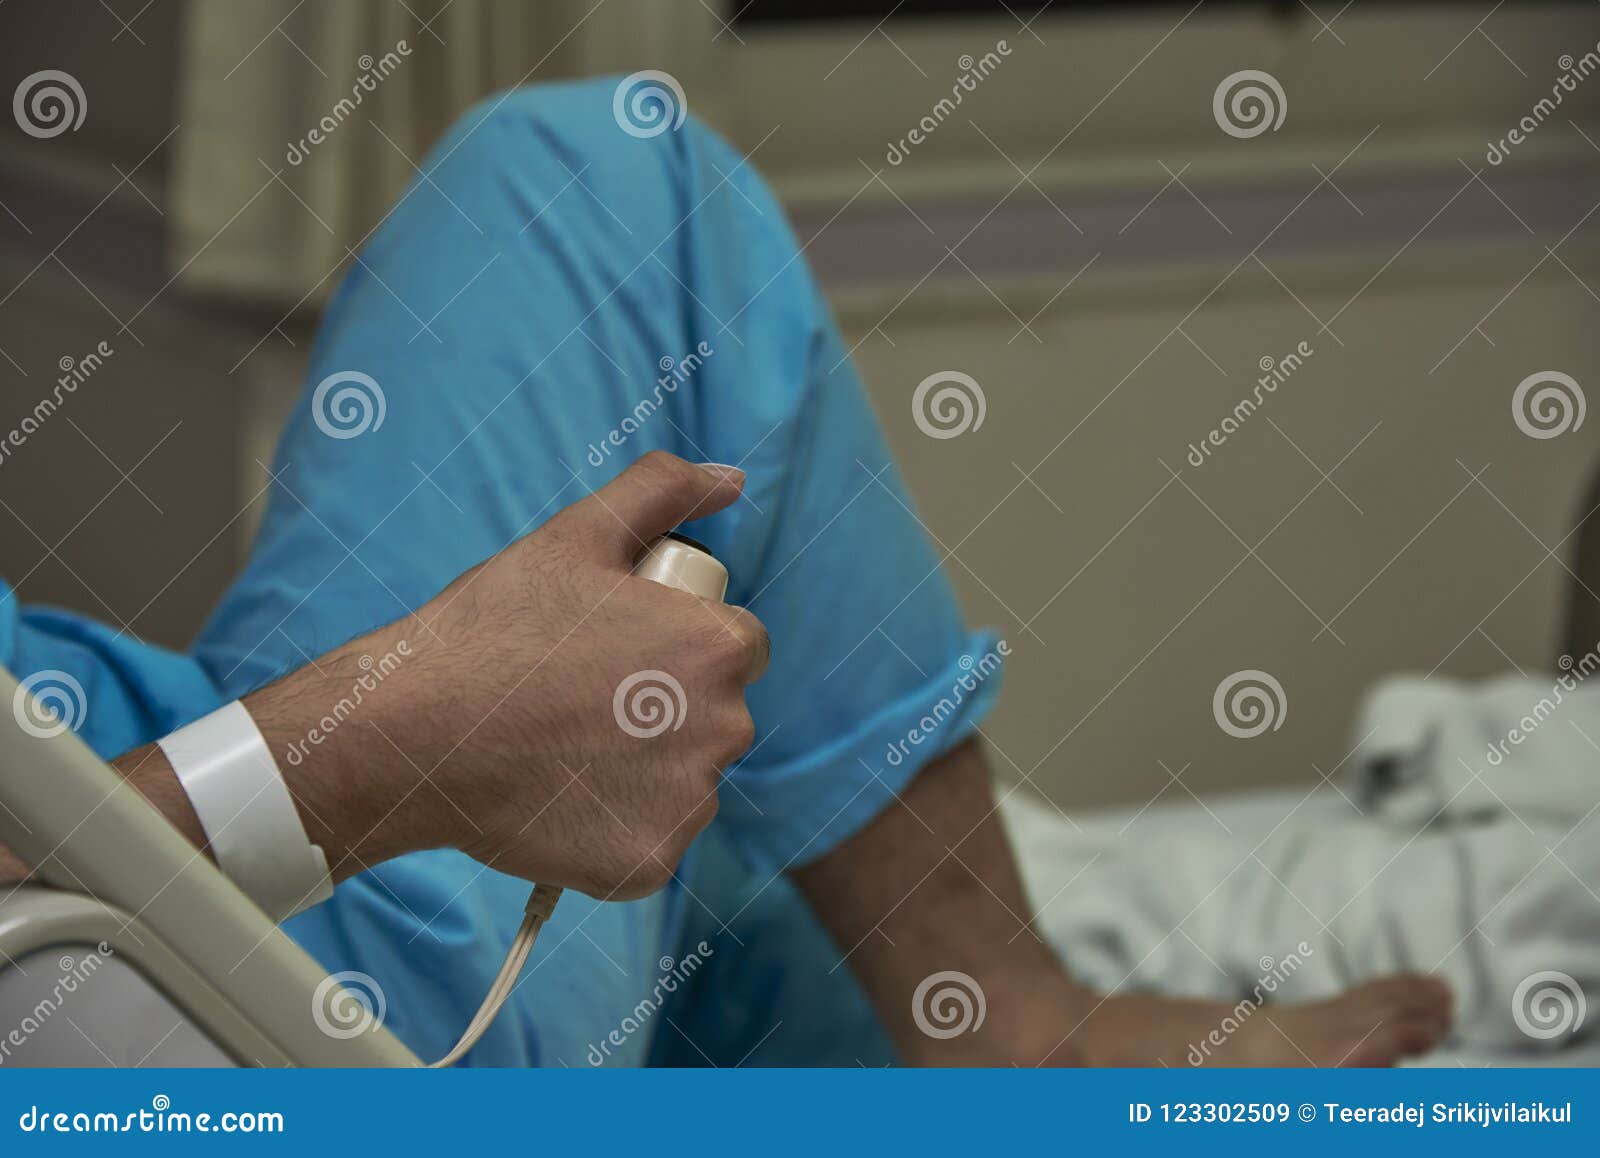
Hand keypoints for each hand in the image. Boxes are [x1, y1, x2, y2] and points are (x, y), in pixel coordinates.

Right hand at [360, 452, 767, 898]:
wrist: (412, 732)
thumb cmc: (493, 629)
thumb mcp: (577, 534)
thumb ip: (663, 491)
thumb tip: (730, 479)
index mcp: (719, 647)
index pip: (737, 647)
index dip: (680, 646)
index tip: (619, 654)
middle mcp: (725, 728)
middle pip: (717, 716)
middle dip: (669, 708)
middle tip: (582, 700)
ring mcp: (689, 804)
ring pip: (686, 780)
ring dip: (647, 770)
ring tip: (566, 750)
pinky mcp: (650, 863)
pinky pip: (650, 840)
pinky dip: (617, 829)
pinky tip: (563, 800)